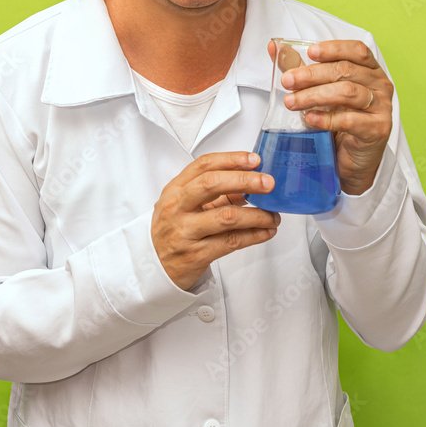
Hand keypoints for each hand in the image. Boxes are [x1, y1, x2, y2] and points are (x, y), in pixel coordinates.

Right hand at [151, 152, 280, 290]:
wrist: (153, 267)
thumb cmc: (172, 230)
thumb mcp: (185, 205)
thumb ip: (214, 194)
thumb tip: (250, 185)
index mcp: (175, 190)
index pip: (203, 166)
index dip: (231, 159)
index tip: (254, 160)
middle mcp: (177, 208)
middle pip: (212, 185)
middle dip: (245, 181)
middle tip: (268, 184)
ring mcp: (185, 232)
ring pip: (226, 217)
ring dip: (256, 215)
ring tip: (272, 215)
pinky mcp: (196, 255)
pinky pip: (231, 242)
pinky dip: (254, 236)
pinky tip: (266, 232)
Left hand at [269, 39, 392, 194]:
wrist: (351, 161)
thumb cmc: (339, 122)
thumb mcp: (320, 92)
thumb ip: (301, 69)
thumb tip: (275, 48)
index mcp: (370, 70)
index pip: (356, 51)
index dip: (334, 49)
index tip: (310, 52)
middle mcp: (380, 85)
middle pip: (346, 71)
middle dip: (312, 75)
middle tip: (287, 81)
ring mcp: (382, 107)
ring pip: (348, 92)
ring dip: (315, 96)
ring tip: (292, 102)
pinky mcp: (378, 129)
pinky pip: (351, 120)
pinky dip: (327, 118)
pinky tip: (310, 119)